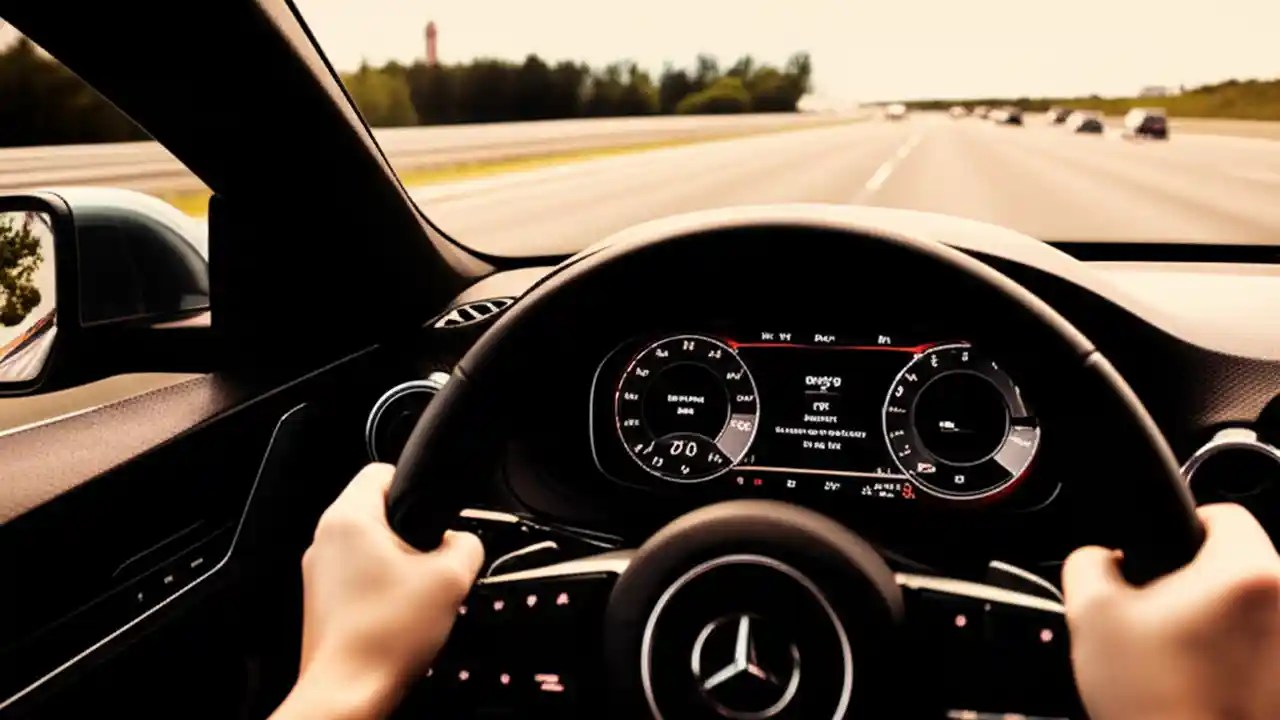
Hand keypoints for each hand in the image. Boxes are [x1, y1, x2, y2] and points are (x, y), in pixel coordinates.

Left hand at [272, 463, 483, 719]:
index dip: (416, 485)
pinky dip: (382, 587)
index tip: (434, 513)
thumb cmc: (385, 636)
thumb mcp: (451, 578)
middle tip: (433, 562)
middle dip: (412, 532)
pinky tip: (400, 614)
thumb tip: (462, 542)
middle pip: (379, 511)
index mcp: (348, 519)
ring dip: (398, 562)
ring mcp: (318, 572)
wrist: (349, 692)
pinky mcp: (322, 600)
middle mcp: (325, 539)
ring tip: (417, 593)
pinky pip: (359, 576)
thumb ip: (467, 544)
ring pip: (370, 546)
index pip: (382, 470)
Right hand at [1064, 503, 1279, 719]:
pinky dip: (1246, 662)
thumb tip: (1101, 558)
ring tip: (1186, 663)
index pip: (1221, 514)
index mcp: (1247, 572)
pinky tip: (1209, 688)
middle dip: (1200, 586)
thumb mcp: (1090, 616)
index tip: (1160, 563)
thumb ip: (1090, 563)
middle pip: (1241, 566)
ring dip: (1227, 626)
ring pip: (1258, 613)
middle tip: (1162, 623)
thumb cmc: (1156, 703)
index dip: (1180, 529)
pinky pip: (1268, 652)